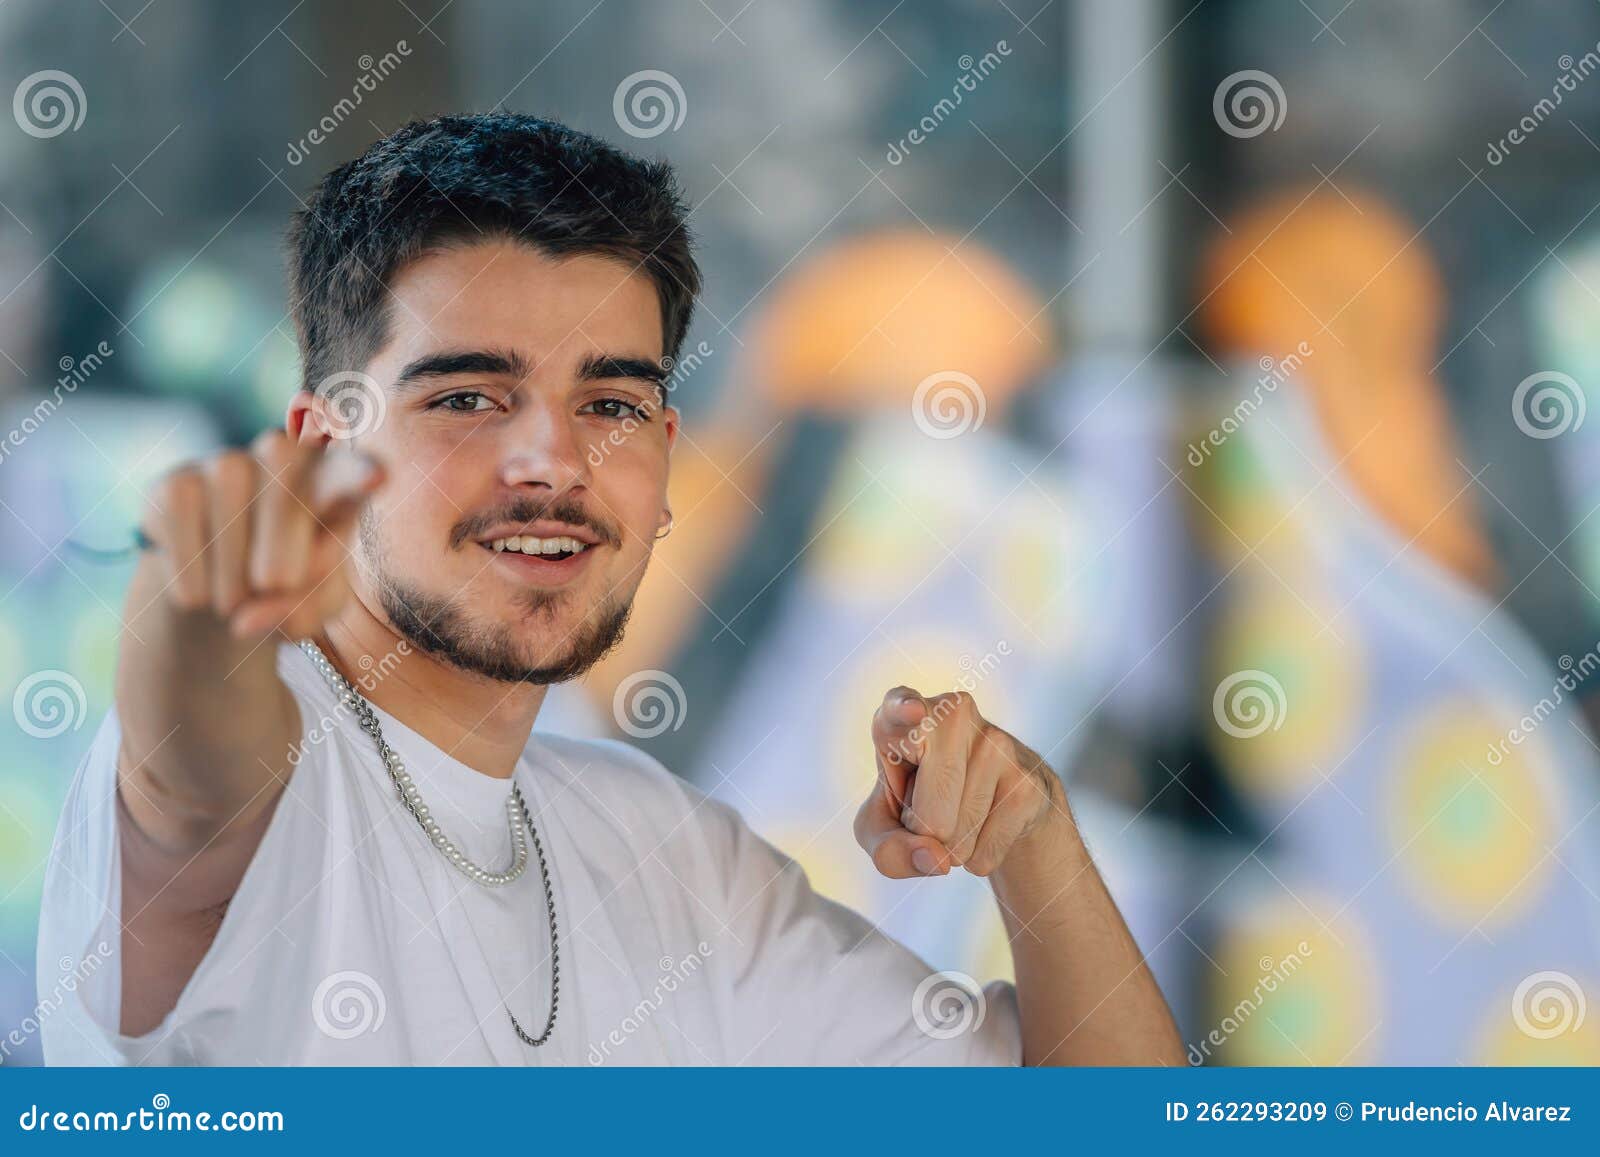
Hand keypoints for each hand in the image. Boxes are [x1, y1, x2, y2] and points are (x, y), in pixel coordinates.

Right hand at [141, 430, 382, 639]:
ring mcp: (227, 463)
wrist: (225, 582)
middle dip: (283, 559)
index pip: (350, 473)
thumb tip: (245, 620)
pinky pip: (182, 529)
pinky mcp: (175, 482)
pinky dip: (191, 576)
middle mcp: (283, 458)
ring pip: (231, 518)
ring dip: (233, 581)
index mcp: (335, 483)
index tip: (377, 477)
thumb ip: (302, 613)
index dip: (360, 474)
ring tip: (236, 598)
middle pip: (289, 503)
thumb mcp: (313, 608)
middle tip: (275, 586)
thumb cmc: (290, 586)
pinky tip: (201, 587)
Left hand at [855, 686, 1062, 879]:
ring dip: (953, 848)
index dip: (903, 709)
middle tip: (931, 809)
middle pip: (928, 818)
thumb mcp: (884, 830)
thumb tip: (935, 858)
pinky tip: (986, 827)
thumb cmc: (922, 805)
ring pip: (959, 838)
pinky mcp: (1029, 780)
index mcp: (903, 718)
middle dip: (926, 837)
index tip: (912, 710)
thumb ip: (887, 849)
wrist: (999, 806)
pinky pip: (987, 851)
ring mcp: (997, 744)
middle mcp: (953, 716)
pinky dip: (979, 858)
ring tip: (960, 812)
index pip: (898, 706)